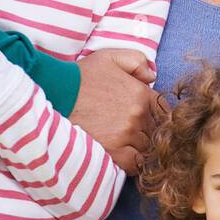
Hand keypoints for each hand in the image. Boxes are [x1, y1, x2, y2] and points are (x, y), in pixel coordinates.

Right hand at [70, 49, 163, 173]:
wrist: (56, 94)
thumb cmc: (82, 76)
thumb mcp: (111, 56)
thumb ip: (137, 61)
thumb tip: (152, 77)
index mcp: (141, 93)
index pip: (162, 110)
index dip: (154, 114)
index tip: (143, 116)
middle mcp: (138, 115)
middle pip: (155, 130)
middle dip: (146, 130)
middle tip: (130, 129)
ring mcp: (126, 134)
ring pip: (146, 147)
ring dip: (139, 146)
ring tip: (125, 142)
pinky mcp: (113, 151)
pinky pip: (134, 163)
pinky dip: (132, 162)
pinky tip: (123, 155)